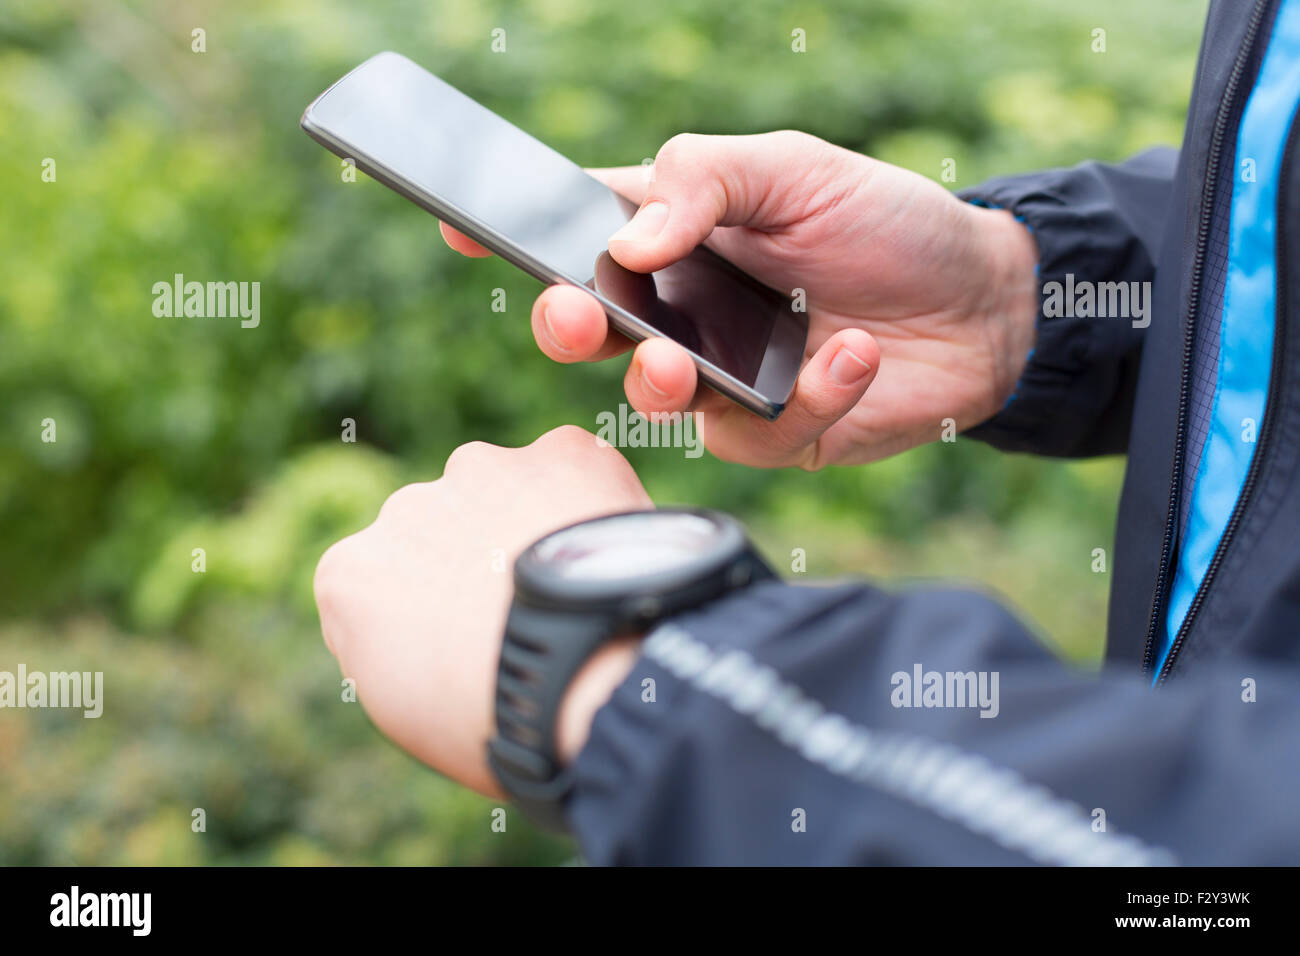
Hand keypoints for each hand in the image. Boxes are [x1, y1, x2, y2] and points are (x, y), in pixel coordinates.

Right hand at [312, 425, 650, 795]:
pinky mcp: (559, 451)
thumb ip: (389, 647)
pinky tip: (612, 554)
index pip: (381, 587)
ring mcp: (482, 471)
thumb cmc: (499, 718)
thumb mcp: (407, 711)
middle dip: (476, 561)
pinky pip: (574, 473)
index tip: (469, 648)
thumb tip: (413, 629)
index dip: (430, 619)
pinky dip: (592, 503)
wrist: (590, 676)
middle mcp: (404, 507)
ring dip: (529, 524)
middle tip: (530, 615)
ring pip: (505, 493)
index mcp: (350, 573)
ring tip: (577, 587)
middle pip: (440, 530)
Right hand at [442, 131, 1038, 467]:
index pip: (576, 233)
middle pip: (590, 329)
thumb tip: (622, 244)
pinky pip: (754, 434)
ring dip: (658, 379)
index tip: (455, 225)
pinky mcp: (772, 434)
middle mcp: (683, 312)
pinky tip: (855, 355)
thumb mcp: (794, 168)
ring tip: (684, 360)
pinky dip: (806, 395)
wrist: (986, 303)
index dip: (511, 233)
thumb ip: (703, 183)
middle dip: (565, 326)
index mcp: (676, 234)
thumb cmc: (886, 220)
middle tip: (572, 317)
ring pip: (652, 397)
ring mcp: (721, 379)